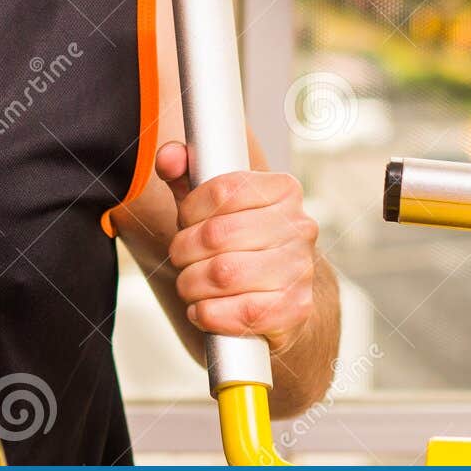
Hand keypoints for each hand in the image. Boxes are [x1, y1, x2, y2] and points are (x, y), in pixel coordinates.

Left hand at [156, 139, 319, 353]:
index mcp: (282, 190)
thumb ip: (185, 174)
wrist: (278, 296)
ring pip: (224, 275)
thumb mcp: (210, 204)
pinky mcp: (296, 309)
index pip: (223, 190)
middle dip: (184, 250)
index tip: (185, 222)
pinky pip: (241, 313)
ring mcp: (301, 269)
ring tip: (189, 284)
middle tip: (180, 258)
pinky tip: (204, 309)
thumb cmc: (239, 242)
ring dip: (192, 284)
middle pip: (217, 235)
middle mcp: (299, 226)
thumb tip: (169, 157)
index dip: (189, 210)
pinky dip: (209, 313)